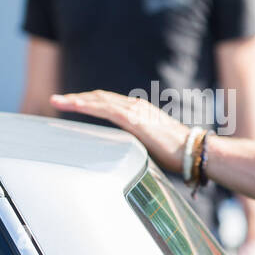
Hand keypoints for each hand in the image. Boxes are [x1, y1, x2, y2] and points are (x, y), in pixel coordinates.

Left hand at [51, 90, 187, 171]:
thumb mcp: (154, 147)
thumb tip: (128, 157)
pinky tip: (73, 105)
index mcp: (143, 113)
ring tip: (57, 101)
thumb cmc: (181, 156)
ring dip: (77, 100)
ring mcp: (136, 111)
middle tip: (57, 100)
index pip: (111, 103)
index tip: (73, 105)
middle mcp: (138, 107)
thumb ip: (138, 145)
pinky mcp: (135, 119)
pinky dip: (87, 105)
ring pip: (100, 100)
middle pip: (102, 98)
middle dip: (78, 98)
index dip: (90, 102)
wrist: (197, 153)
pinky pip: (105, 108)